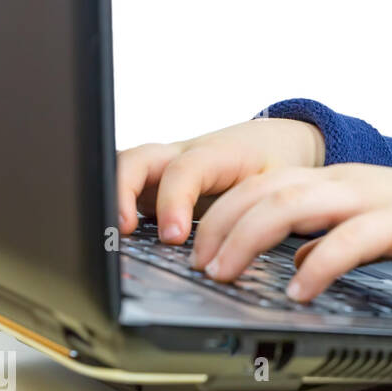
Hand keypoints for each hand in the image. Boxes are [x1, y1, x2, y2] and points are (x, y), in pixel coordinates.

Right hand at [117, 117, 325, 242]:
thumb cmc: (276, 162)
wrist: (274, 141)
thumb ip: (258, 209)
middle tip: (125, 232)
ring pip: (124, 170)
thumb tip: (241, 248)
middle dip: (121, 191)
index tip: (173, 236)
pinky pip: (127, 189)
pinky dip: (118, 209)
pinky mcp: (157, 184)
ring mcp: (165, 167)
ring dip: (113, 199)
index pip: (184, 169)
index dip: (173, 200)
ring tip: (115, 237)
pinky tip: (124, 240)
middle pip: (137, 159)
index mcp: (217, 152)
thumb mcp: (278, 185)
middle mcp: (182, 155)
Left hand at [187, 163, 391, 298]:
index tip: (197, 247)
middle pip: (268, 189)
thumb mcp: (377, 231)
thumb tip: (298, 258)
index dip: (224, 212)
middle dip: (223, 225)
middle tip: (199, 264)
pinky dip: (317, 264)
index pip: (266, 184)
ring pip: (296, 204)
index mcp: (343, 182)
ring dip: (251, 238)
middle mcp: (353, 183)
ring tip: (225, 273)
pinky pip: (350, 240)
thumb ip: (334, 237)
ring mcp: (378, 199)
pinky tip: (299, 291)